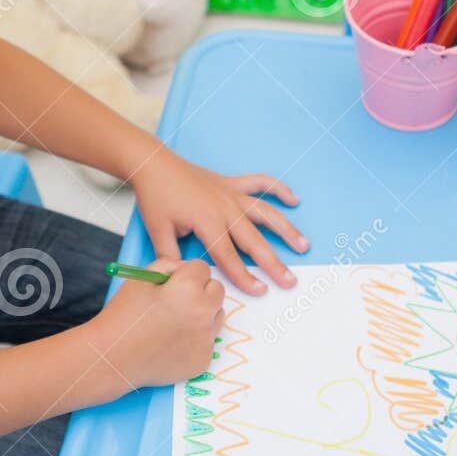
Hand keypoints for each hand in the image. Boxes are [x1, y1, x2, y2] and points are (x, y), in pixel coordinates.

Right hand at [90, 260, 224, 387]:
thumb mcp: (141, 279)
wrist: (113, 358)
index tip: (175, 283)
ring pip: (217, 316)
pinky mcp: (203, 360)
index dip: (187, 273)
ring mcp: (205, 339)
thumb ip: (168, 266)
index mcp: (188, 288)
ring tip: (174, 322)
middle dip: (201, 290)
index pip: (203, 268)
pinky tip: (172, 342)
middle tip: (179, 300)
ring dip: (203, 314)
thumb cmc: (123, 316)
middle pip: (217, 290)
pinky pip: (208, 341)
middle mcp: (203, 313)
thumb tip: (187, 268)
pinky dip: (195, 339)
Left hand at [129, 149, 308, 295]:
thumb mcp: (158, 231)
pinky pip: (260, 182)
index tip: (260, 291)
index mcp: (207, 222)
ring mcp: (231, 193)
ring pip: (266, 212)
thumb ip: (171, 258)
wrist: (154, 164)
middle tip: (290, 280)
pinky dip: (279, 189)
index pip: (228, 256)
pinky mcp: (232, 182)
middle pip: (253, 240)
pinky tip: (294, 200)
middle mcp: (225, 208)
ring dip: (286, 229)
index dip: (244, 276)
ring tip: (303, 245)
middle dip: (273, 263)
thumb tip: (181, 279)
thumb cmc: (156, 198)